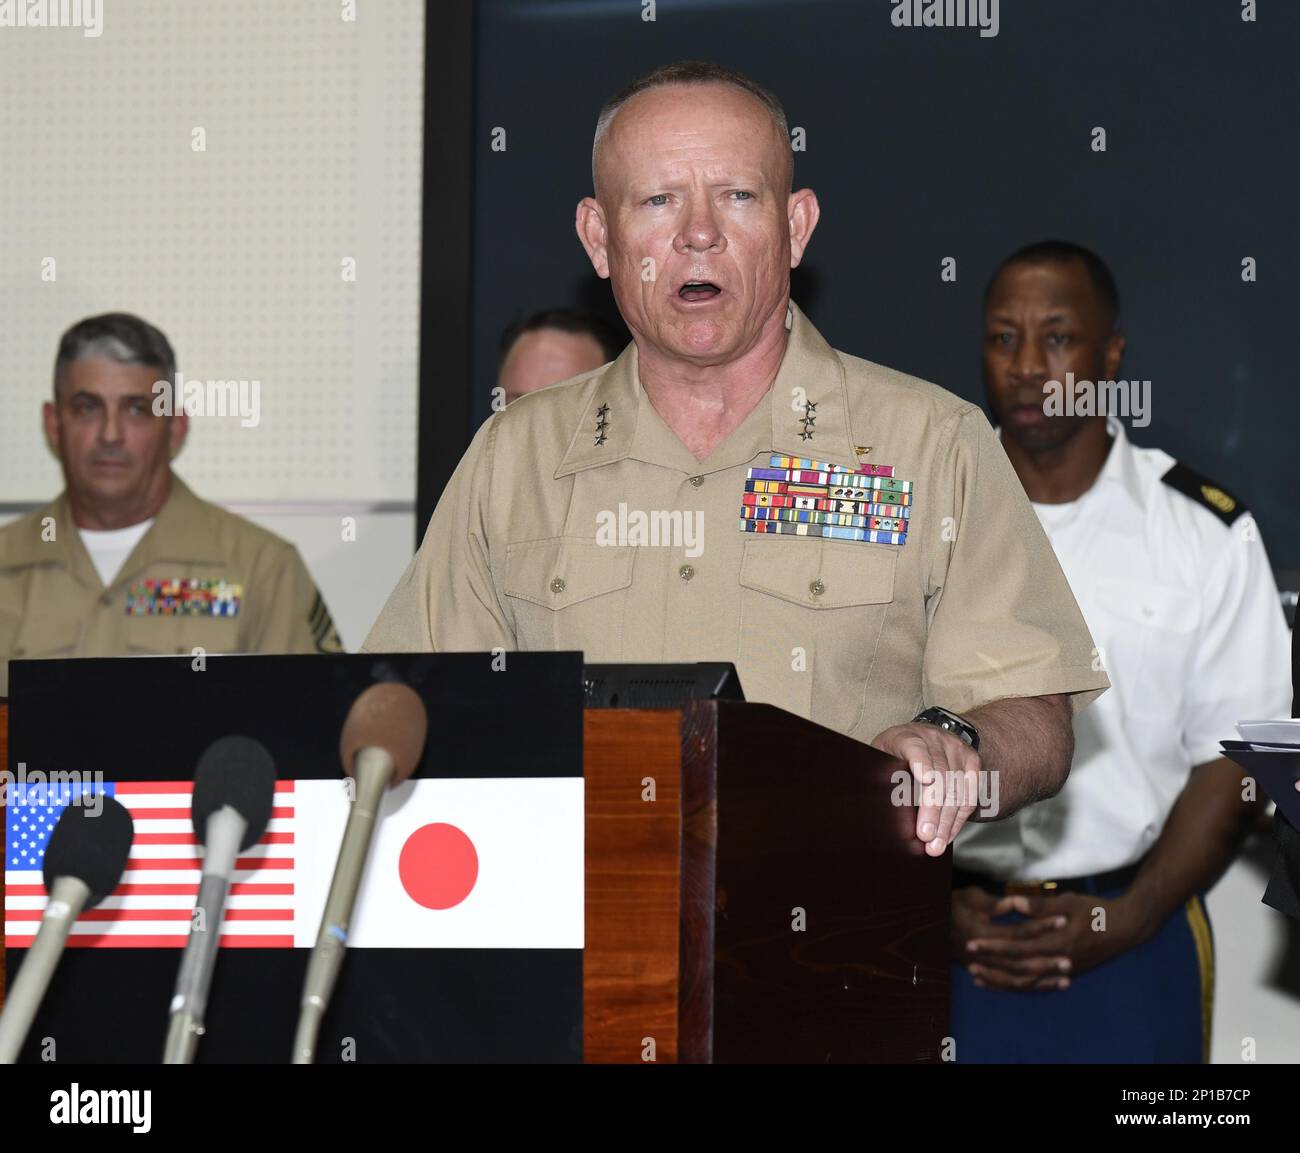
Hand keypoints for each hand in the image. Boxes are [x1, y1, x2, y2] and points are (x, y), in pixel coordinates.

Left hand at [872, 721, 980, 854]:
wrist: (928, 732)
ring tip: (937, 844)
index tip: (925, 779)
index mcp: (908, 736)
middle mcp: (936, 740)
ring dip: (947, 822)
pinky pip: (969, 795)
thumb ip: (881, 773)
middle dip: (933, 810)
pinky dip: (959, 819)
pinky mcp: (972, 761)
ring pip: (957, 790)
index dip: (921, 763)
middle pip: (940, 776)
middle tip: (926, 836)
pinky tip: (949, 834)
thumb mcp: (882, 754)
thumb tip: (875, 805)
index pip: (916, 748)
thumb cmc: (898, 750)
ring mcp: (956, 749)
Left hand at [960, 890, 1142, 989]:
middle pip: (1018, 969)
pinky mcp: (1067, 975)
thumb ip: (1041, 906)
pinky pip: (1039, 985)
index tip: (972, 943)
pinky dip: (1020, 985)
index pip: (1017, 948)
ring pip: (1027, 982)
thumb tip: (1015, 904)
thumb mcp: (1069, 902)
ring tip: (978, 979)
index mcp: (1058, 942)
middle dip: (992, 967)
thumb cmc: (1097, 911)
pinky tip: (1005, 983)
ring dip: (1001, 982)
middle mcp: (1059, 962)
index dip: (993, 947)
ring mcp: (1064, 972)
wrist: (1127, 929)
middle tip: (968, 963)